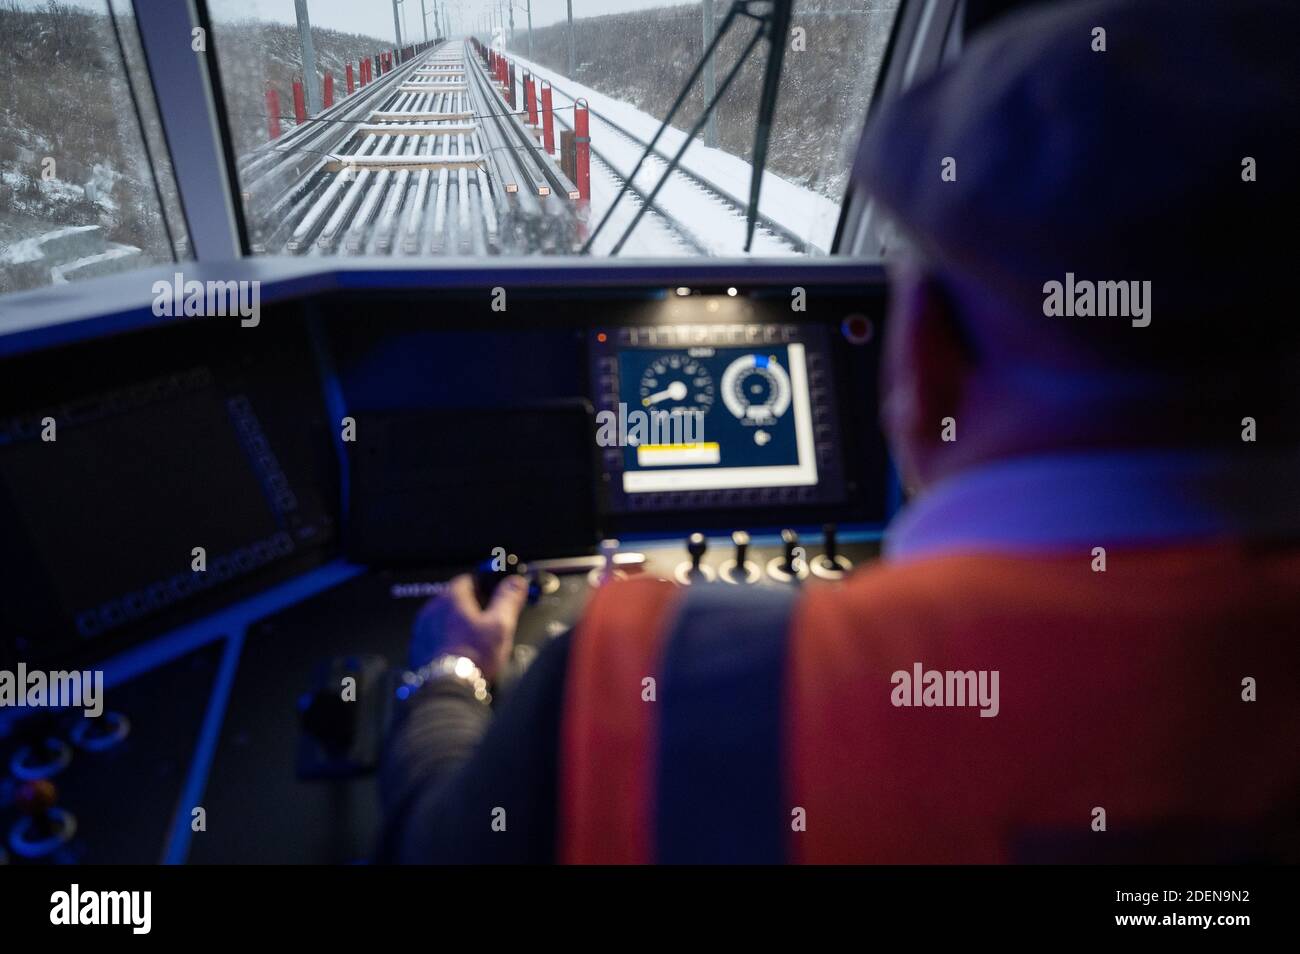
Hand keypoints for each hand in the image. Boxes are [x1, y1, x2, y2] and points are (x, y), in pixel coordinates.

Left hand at [409, 574, 527, 680]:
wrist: (447, 688)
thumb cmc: (472, 656)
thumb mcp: (500, 624)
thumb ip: (508, 599)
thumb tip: (515, 583)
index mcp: (452, 597)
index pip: (470, 578)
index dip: (486, 587)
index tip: (496, 597)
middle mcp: (433, 608)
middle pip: (456, 599)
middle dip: (473, 607)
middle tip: (489, 622)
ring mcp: (423, 628)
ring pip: (445, 617)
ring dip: (458, 623)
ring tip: (476, 641)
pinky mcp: (419, 646)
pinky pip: (436, 635)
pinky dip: (447, 639)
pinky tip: (461, 652)